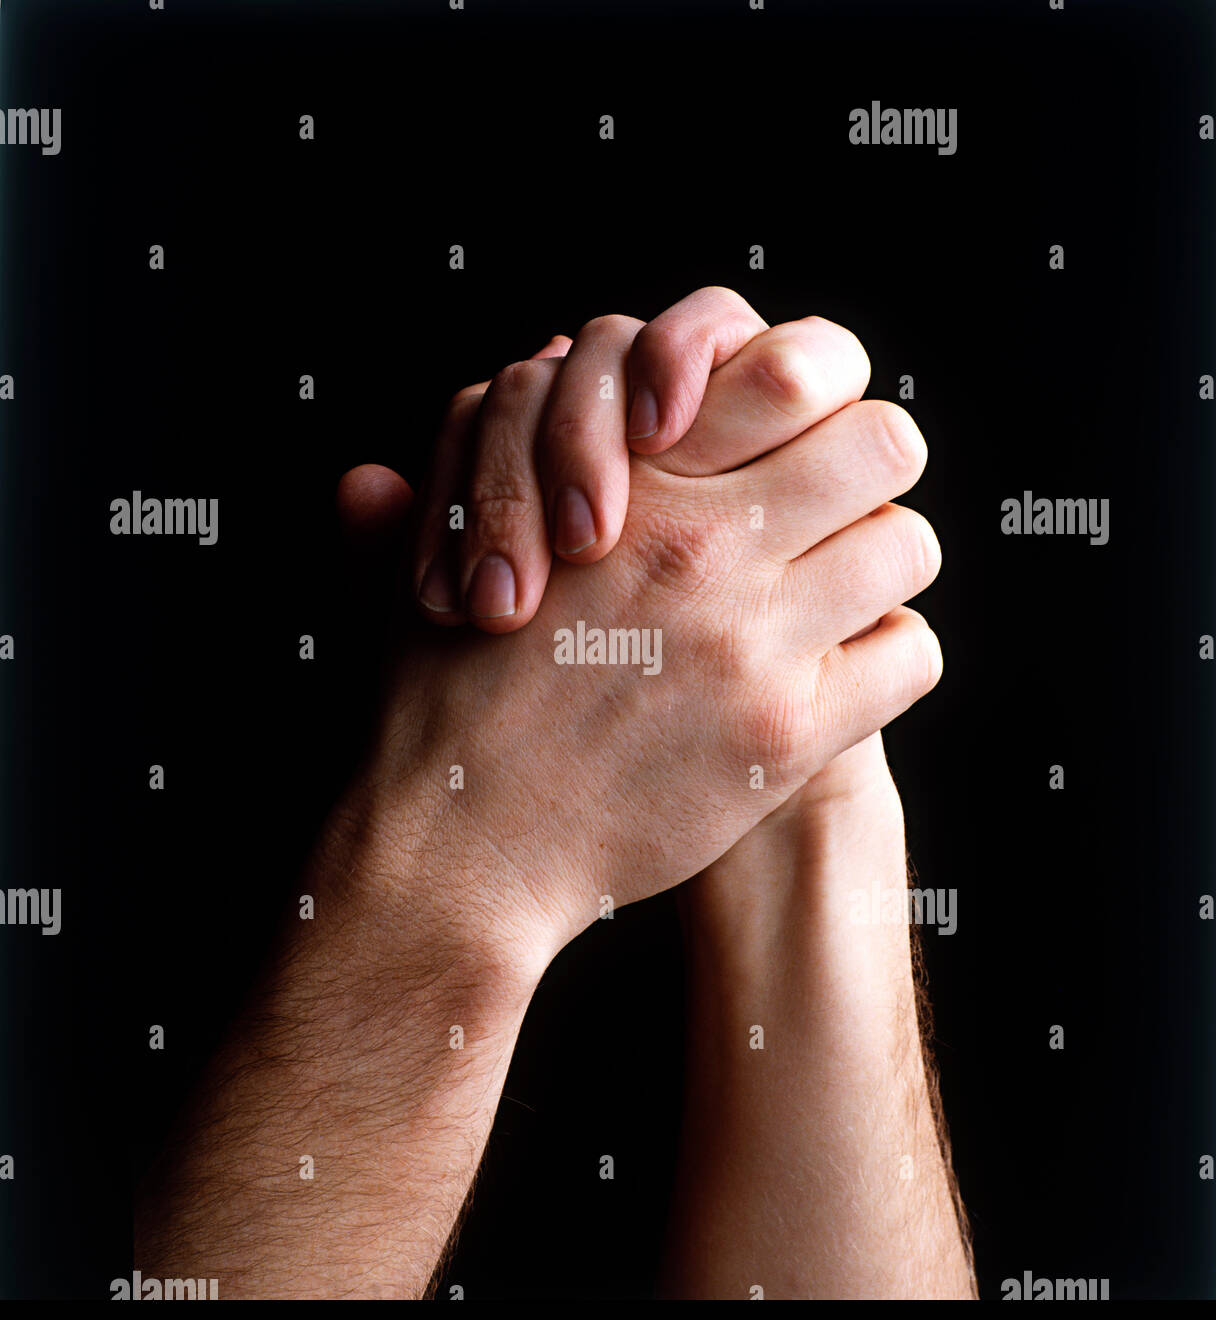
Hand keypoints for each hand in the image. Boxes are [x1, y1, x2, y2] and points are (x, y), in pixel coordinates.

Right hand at [330, 308, 942, 987]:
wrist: (463, 838)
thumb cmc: (451, 690)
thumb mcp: (452, 542)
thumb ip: (494, 451)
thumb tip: (523, 364)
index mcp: (633, 484)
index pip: (799, 366)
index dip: (815, 391)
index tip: (791, 433)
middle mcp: (703, 547)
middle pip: (885, 440)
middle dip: (865, 469)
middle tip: (828, 509)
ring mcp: (752, 641)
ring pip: (909, 544)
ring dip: (877, 566)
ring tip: (829, 594)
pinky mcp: (786, 735)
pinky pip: (910, 654)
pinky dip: (881, 660)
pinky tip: (830, 674)